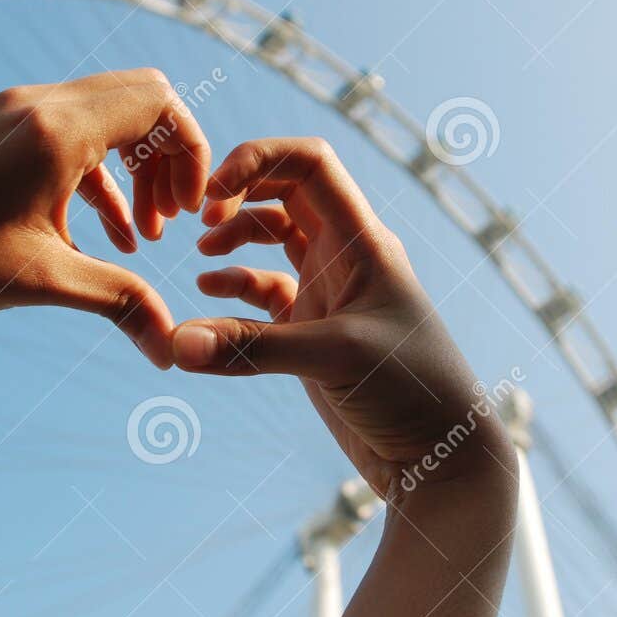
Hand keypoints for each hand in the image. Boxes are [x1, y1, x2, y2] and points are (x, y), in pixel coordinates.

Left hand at [0, 69, 208, 366]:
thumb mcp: (40, 283)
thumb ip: (119, 302)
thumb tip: (173, 348)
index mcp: (56, 129)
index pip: (160, 103)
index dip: (192, 153)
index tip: (190, 212)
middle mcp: (37, 106)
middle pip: (140, 99)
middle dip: (170, 156)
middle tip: (171, 217)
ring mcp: (11, 116)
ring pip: (105, 117)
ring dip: (135, 168)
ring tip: (142, 235)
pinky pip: (68, 137)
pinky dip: (98, 176)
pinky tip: (101, 236)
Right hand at [171, 137, 516, 497]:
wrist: (440, 456)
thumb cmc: (411, 393)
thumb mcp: (333, 359)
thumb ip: (251, 348)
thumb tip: (176, 345)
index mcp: (363, 240)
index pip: (310, 163)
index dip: (257, 160)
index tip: (212, 197)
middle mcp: (347, 255)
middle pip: (285, 189)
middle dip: (239, 193)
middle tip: (200, 220)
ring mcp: (330, 291)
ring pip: (273, 237)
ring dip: (235, 236)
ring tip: (202, 252)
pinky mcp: (314, 330)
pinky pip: (266, 290)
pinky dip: (235, 285)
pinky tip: (209, 295)